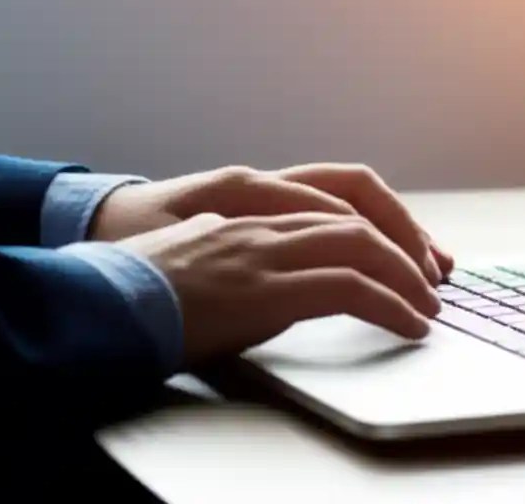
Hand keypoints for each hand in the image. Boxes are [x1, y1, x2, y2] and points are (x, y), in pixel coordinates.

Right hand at [116, 211, 439, 363]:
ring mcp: (263, 249)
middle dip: (405, 244)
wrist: (92, 299)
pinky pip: (349, 288)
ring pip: (362, 245)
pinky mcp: (265, 288)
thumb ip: (237, 250)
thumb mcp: (194, 254)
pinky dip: (390, 305)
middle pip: (357, 214)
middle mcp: (260, 218)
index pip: (334, 199)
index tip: (405, 253)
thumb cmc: (133, 286)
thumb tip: (267, 275)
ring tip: (429, 307)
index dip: (378, 223)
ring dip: (407, 278)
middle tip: (432, 278)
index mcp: (245, 206)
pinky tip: (409, 324)